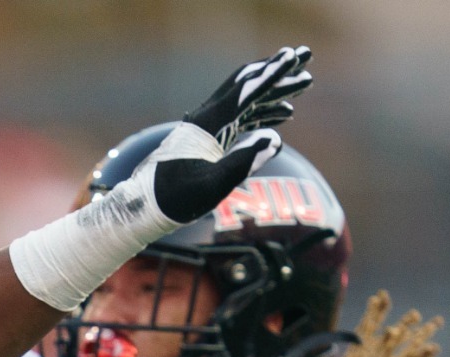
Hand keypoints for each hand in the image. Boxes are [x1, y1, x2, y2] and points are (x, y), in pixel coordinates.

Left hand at [137, 47, 311, 224]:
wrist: (144, 208)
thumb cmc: (174, 200)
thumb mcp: (212, 186)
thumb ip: (243, 162)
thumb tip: (275, 139)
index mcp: (207, 124)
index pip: (245, 91)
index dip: (273, 74)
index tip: (294, 57)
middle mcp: (206, 119)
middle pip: (246, 85)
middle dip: (276, 71)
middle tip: (305, 55)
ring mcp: (206, 127)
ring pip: (246, 99)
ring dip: (275, 91)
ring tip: (305, 83)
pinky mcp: (207, 139)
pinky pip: (240, 117)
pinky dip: (263, 112)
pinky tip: (284, 115)